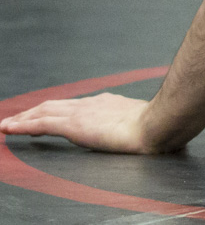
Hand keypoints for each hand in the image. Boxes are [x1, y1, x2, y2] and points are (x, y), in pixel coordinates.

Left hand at [0, 94, 166, 153]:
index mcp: (108, 104)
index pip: (75, 106)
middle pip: (54, 105)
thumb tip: (144, 133)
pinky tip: (9, 129)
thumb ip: (137, 123)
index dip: (57, 110)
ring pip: (43, 112)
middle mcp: (91, 104)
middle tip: (18, 119)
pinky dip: (23, 126)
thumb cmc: (157, 127)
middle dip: (34, 111)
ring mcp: (82, 113)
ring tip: (8, 124)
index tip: (46, 116)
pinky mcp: (74, 124)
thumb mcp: (144, 122)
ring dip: (23, 118)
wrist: (156, 124)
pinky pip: (41, 124)